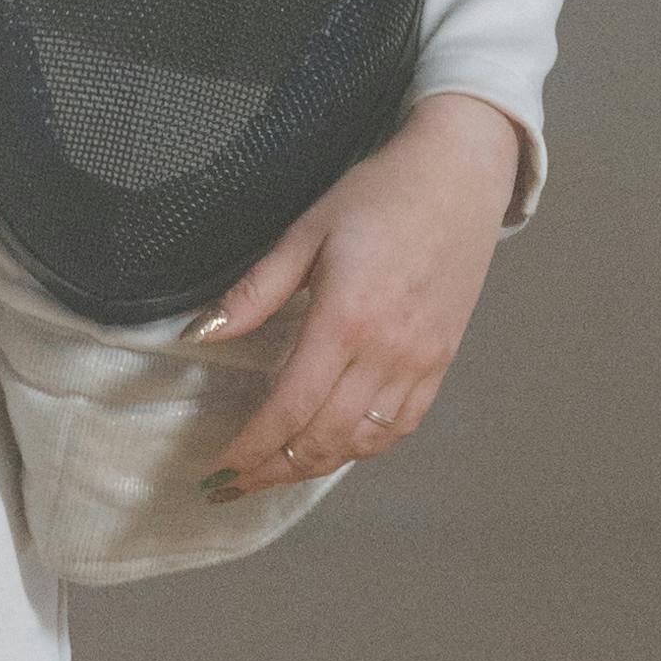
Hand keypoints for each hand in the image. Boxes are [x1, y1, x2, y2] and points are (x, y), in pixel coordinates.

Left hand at [195, 94, 522, 501]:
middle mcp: (386, 351)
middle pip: (321, 439)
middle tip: (232, 484)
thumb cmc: (379, 194)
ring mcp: (420, 361)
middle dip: (270, 471)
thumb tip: (202, 335)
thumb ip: (254, 292)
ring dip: (312, 467)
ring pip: (361, 442)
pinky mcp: (441, 361)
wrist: (459, 175)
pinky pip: (400, 426)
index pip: (288, 408)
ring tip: (272, 474)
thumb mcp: (305, 232)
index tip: (218, 468)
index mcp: (345, 319)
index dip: (249, 448)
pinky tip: (333, 449)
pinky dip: (362, 449)